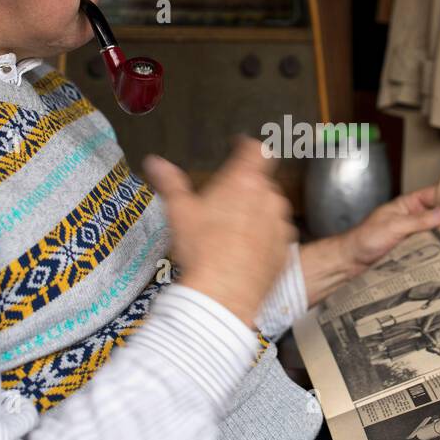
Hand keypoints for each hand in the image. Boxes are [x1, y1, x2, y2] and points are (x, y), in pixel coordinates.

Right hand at [142, 137, 295, 327]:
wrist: (224, 293)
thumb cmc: (200, 247)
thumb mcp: (178, 212)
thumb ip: (170, 182)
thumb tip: (154, 161)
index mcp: (244, 181)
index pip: (255, 150)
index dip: (247, 146)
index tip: (238, 147)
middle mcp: (269, 197)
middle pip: (262, 183)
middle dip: (247, 188)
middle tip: (225, 204)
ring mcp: (281, 224)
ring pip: (271, 210)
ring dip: (258, 214)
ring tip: (234, 232)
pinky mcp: (286, 250)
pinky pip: (277, 237)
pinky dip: (266, 239)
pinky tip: (247, 252)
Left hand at [342, 185, 439, 273]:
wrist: (349, 263)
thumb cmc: (365, 239)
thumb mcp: (394, 226)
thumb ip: (419, 220)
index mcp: (407, 205)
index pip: (434, 195)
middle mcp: (413, 219)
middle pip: (439, 216)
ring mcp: (414, 236)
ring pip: (437, 234)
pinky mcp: (413, 253)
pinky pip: (431, 250)